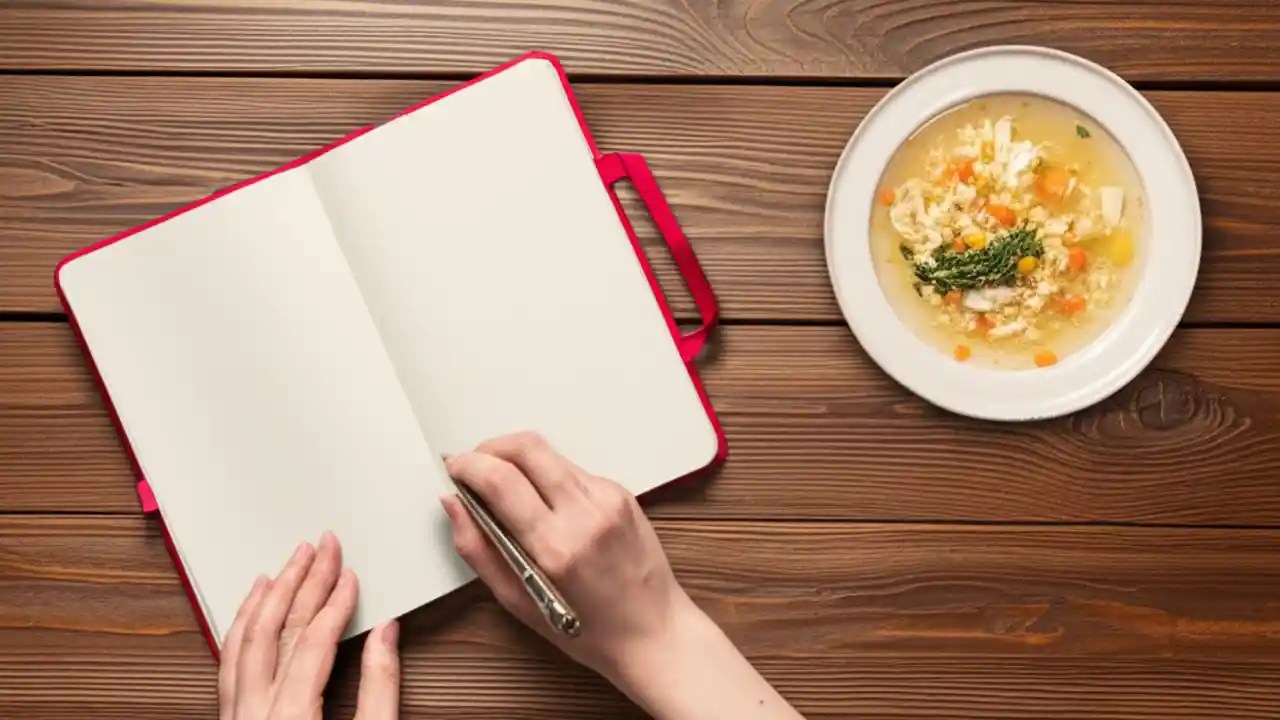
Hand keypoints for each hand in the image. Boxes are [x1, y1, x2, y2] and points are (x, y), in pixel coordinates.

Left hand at [218, 532, 400, 719]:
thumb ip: (379, 689)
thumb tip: (385, 635)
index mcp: (292, 716)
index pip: (314, 641)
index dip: (336, 603)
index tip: (350, 576)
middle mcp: (256, 711)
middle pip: (278, 630)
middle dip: (303, 582)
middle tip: (321, 549)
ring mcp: (237, 715)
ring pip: (244, 642)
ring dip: (267, 598)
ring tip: (286, 566)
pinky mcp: (230, 719)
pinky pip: (228, 663)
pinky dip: (241, 628)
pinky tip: (252, 609)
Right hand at [441, 432, 692, 680]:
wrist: (653, 630)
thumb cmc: (588, 631)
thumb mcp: (518, 603)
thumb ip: (478, 550)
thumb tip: (453, 504)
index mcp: (554, 548)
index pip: (501, 480)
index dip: (468, 465)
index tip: (454, 469)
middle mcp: (584, 515)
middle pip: (526, 447)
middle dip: (489, 448)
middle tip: (473, 467)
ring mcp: (608, 499)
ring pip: (550, 453)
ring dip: (517, 458)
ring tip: (504, 484)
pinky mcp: (622, 494)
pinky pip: (573, 469)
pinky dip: (548, 476)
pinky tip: (544, 502)